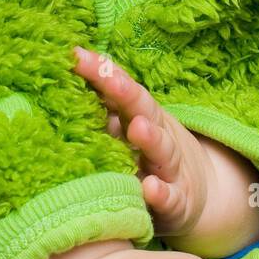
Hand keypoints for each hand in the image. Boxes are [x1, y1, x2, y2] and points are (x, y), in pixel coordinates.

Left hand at [72, 46, 213, 237]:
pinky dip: (161, 194)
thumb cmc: (149, 158)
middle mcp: (159, 136)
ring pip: (162, 150)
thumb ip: (103, 111)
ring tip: (138, 128)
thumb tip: (61, 83)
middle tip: (110, 80)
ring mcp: (171, 168)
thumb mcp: (129, 130)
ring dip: (151, 138)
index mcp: (143, 116)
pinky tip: (150, 189)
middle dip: (127, 94)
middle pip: (144, 110)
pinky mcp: (179, 202)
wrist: (197, 195)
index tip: (76, 56)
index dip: (102, 73)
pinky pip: (170, 198)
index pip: (122, 89)